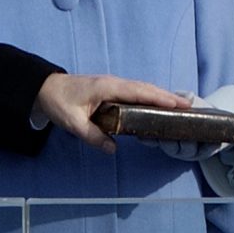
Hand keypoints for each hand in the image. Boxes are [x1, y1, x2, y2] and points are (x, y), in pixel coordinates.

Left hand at [36, 74, 188, 152]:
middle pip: (146, 89)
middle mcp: (114, 83)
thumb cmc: (59, 102)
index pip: (140, 92)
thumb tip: (112, 149)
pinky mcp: (110, 89)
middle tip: (188, 106)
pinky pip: (134, 92)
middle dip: (168, 97)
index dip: (161, 98)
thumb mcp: (73, 123)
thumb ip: (93, 136)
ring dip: (160, 96)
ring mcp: (113, 85)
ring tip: (179, 106)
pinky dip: (149, 97)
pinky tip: (156, 105)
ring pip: (142, 89)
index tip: (180, 104)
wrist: (45, 89)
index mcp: (108, 88)